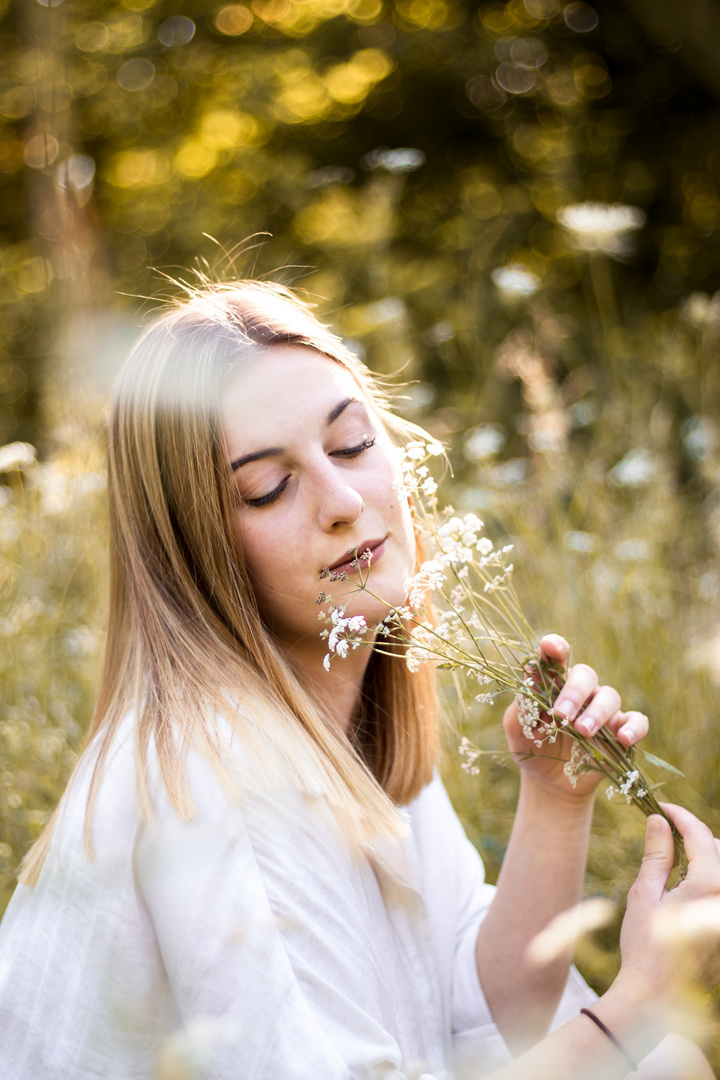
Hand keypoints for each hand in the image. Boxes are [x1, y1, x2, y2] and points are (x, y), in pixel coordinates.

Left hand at [502, 634, 648, 801]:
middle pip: (585, 674)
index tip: (550, 646)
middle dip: (574, 691)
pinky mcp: (620, 732)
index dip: (554, 648)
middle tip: (562, 714)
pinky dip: (634, 726)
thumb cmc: (532, 748)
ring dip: (597, 712)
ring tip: (583, 731)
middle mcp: (580, 692)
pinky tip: (624, 739)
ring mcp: (602, 710)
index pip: (555, 659)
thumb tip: (528, 695)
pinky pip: (636, 720)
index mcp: (552, 684)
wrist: (550, 782)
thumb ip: (519, 712)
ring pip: (609, 696)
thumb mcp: (517, 733)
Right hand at [618, 804, 719, 999]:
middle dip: (695, 836)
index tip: (661, 807)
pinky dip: (708, 882)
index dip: (680, 816)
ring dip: (705, 859)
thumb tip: (658, 820)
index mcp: (709, 884)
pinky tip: (687, 887)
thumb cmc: (644, 946)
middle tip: (666, 832)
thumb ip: (657, 853)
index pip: (700, 835)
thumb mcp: (645, 893)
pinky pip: (719, 895)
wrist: (656, 999)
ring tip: (675, 858)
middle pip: (718, 850)